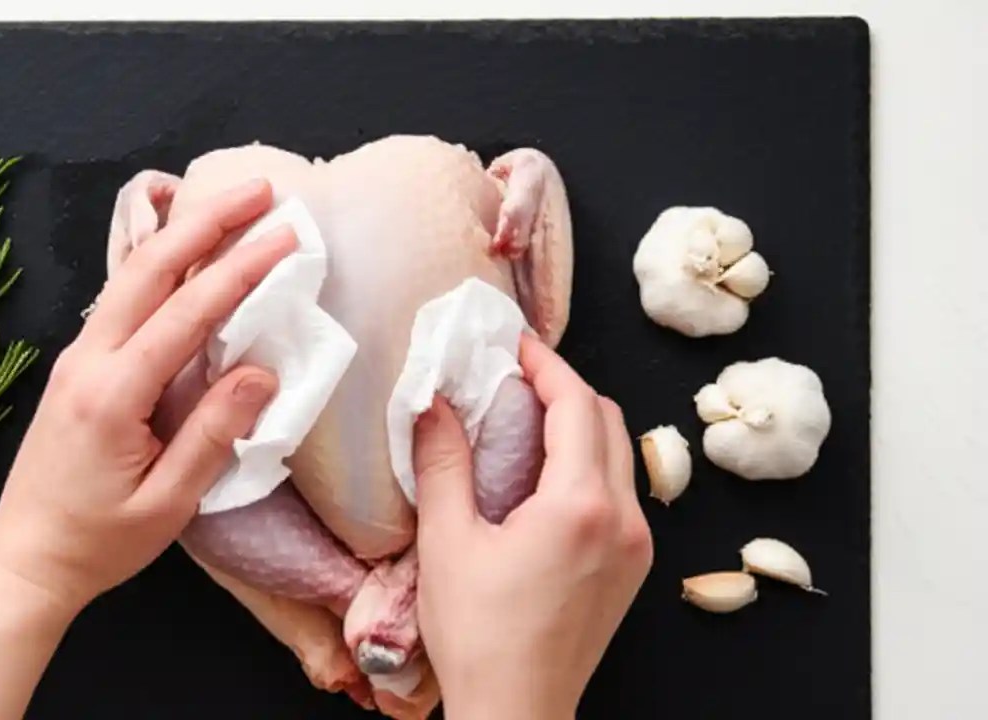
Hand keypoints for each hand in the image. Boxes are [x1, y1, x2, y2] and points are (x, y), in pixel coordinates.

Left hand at [0, 178, 295, 611]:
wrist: (27, 560)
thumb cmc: (99, 542)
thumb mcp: (167, 504)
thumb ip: (214, 434)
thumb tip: (261, 373)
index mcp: (111, 394)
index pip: (185, 314)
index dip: (239, 269)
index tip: (283, 236)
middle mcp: (87, 362)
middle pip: (148, 269)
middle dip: (205, 222)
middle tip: (258, 190)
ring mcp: (76, 360)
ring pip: (130, 277)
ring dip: (181, 235)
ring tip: (230, 207)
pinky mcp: (78, 368)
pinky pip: (122, 301)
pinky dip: (160, 267)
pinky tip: (188, 255)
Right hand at [412, 334, 652, 719]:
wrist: (518, 713)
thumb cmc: (477, 635)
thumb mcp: (447, 542)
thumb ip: (443, 462)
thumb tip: (432, 400)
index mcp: (580, 505)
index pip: (575, 405)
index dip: (546, 364)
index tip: (514, 345)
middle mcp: (623, 518)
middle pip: (607, 420)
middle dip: (565, 388)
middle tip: (516, 378)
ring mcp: (636, 545)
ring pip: (620, 454)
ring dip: (581, 425)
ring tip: (527, 421)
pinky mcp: (633, 568)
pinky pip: (620, 492)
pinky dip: (590, 464)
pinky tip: (547, 476)